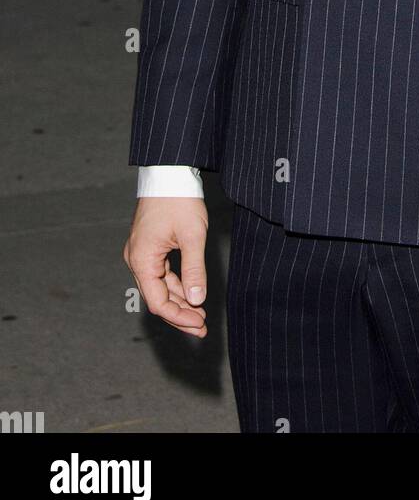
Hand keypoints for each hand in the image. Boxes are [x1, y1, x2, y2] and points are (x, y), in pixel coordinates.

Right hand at [123, 197, 208, 336]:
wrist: (169, 172)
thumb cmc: (179, 200)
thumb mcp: (192, 236)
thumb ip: (194, 270)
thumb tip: (197, 300)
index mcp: (142, 259)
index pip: (158, 302)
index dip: (179, 317)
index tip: (200, 323)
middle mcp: (136, 259)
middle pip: (157, 297)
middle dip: (180, 314)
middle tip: (202, 327)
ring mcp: (141, 253)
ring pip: (159, 287)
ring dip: (179, 301)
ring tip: (200, 314)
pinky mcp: (149, 246)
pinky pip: (161, 273)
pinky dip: (176, 285)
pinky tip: (192, 294)